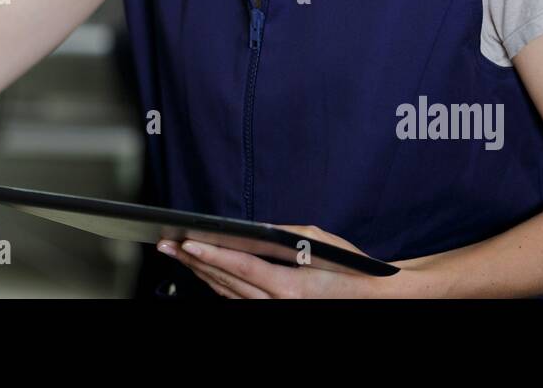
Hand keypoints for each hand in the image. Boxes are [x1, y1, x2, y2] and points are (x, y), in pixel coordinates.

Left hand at [156, 224, 411, 298]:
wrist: (373, 295)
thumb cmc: (350, 267)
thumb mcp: (319, 241)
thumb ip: (283, 234)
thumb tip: (252, 229)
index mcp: (292, 288)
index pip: (243, 269)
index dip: (213, 256)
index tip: (189, 244)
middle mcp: (281, 305)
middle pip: (228, 283)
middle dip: (196, 263)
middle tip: (169, 245)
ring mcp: (277, 313)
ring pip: (228, 294)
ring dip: (201, 274)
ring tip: (178, 256)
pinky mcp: (276, 313)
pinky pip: (239, 302)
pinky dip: (219, 286)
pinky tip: (203, 273)